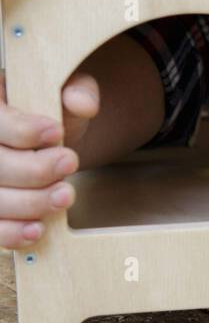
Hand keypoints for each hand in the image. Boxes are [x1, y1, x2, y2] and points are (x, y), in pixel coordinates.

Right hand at [0, 67, 99, 249]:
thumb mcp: (65, 92)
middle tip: (70, 164)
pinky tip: (37, 228)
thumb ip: (77, 90)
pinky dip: (11, 233)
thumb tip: (83, 103)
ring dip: (29, 203)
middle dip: (33, 170)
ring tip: (65, 195)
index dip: (22, 130)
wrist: (46, 144)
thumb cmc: (49, 112)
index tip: (56, 132)